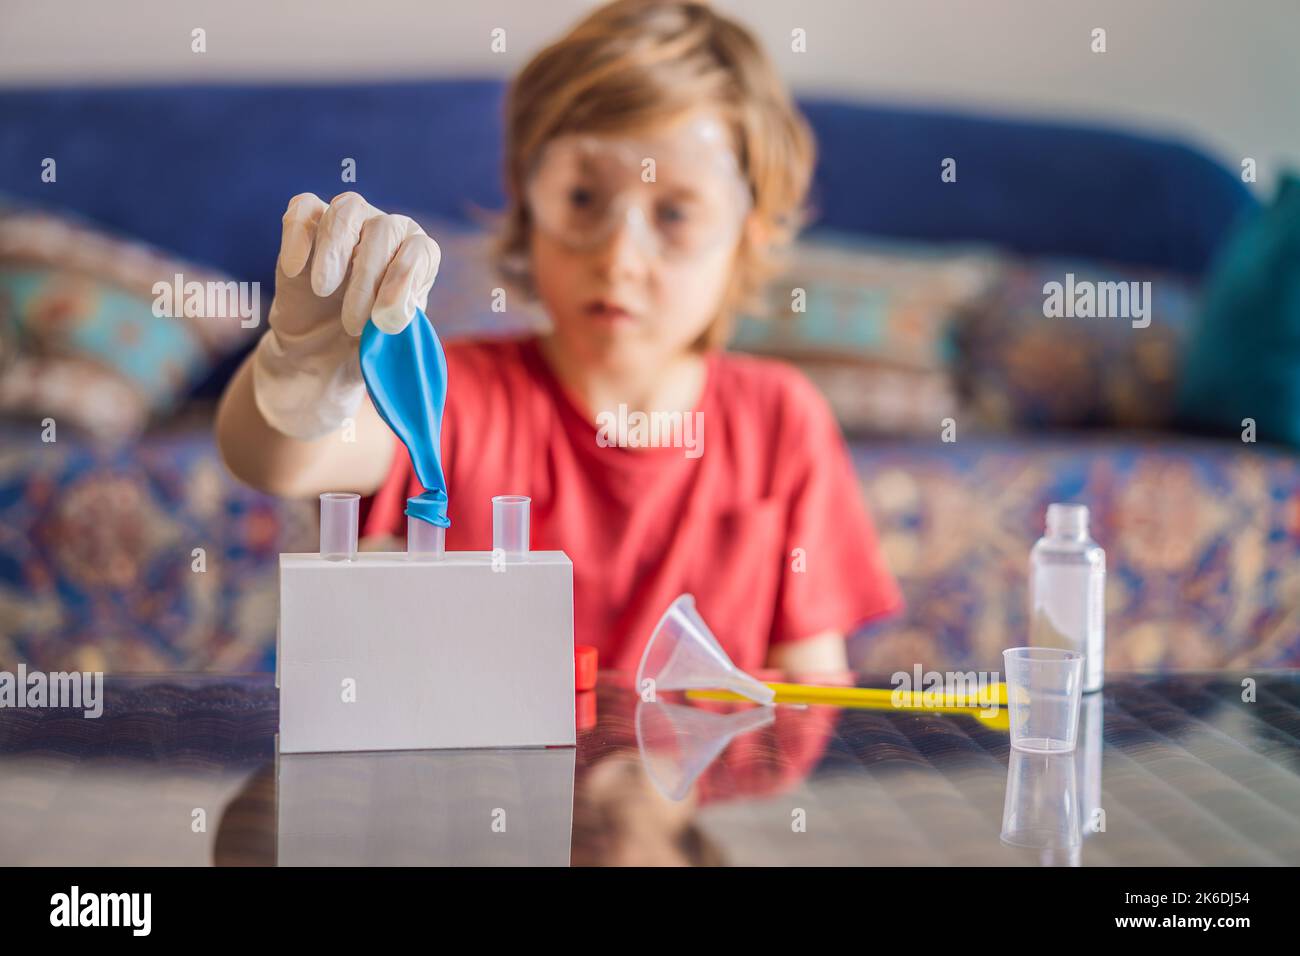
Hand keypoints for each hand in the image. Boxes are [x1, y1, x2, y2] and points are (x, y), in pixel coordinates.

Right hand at [271, 191, 441, 337]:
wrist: (321, 349)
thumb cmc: (365, 342)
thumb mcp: (388, 344)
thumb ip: (396, 327)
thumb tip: (392, 315)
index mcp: (417, 256)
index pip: (421, 251)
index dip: (405, 279)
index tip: (386, 316)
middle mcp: (388, 230)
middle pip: (384, 229)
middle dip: (367, 277)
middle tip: (352, 323)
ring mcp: (349, 221)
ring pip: (348, 208)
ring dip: (335, 250)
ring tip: (322, 290)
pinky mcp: (309, 222)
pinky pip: (303, 207)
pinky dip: (297, 236)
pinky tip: (293, 269)